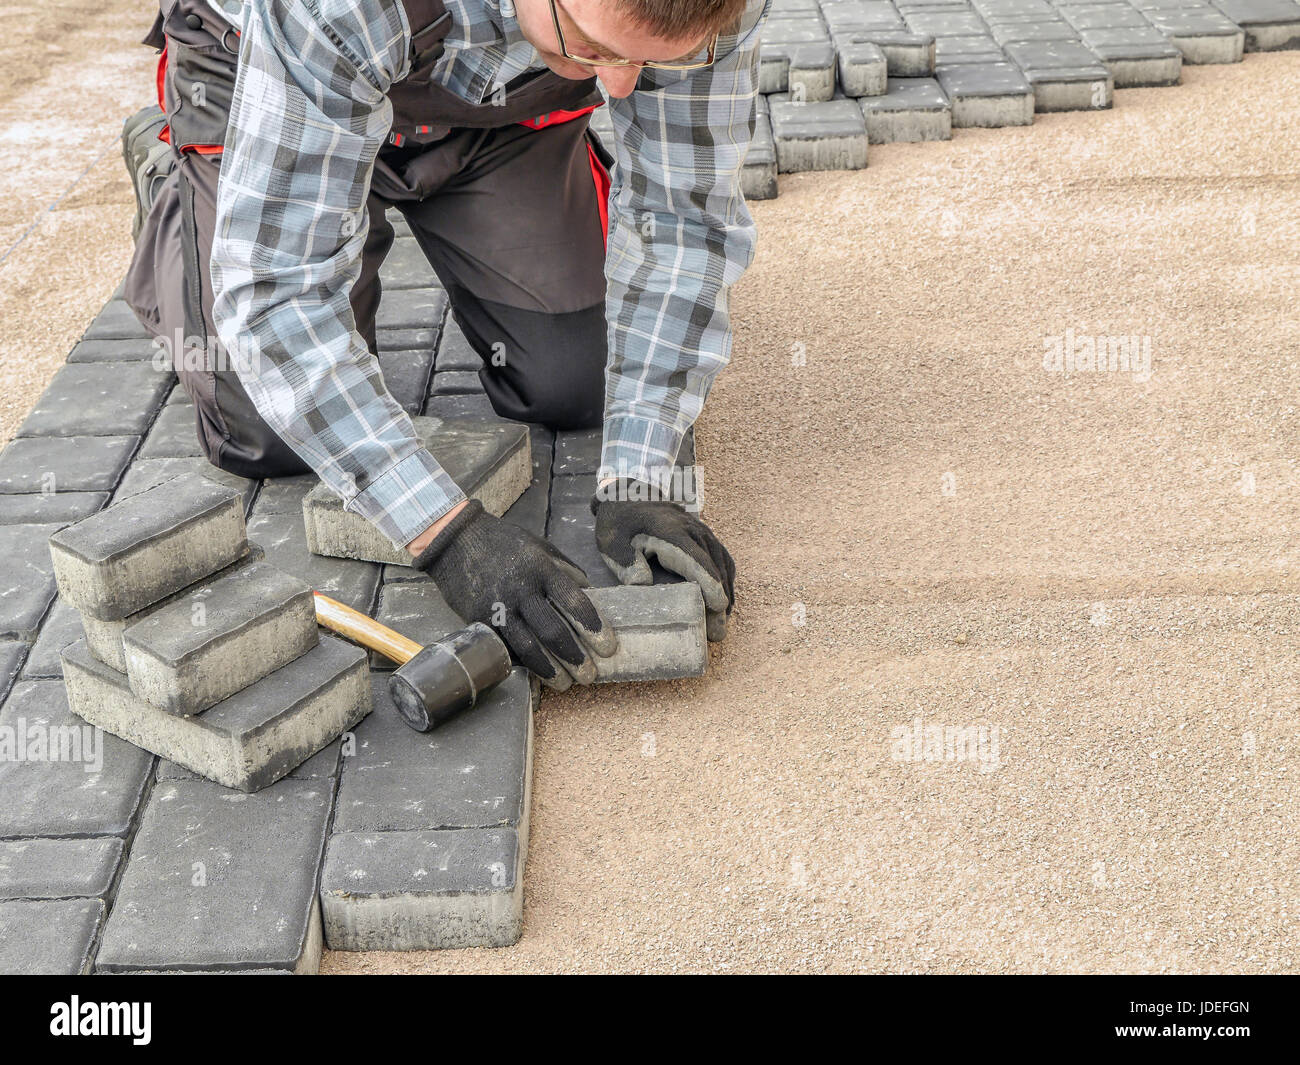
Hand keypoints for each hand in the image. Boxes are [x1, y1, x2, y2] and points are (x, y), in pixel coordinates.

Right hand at [413, 500, 617, 690]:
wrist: (455, 540)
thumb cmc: (504, 542)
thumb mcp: (540, 547)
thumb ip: (565, 569)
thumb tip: (589, 591)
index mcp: (541, 569)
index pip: (574, 602)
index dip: (593, 627)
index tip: (607, 646)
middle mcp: (521, 589)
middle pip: (553, 631)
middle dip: (575, 657)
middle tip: (590, 675)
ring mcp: (498, 606)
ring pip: (527, 646)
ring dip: (550, 669)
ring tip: (565, 684)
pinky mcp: (479, 619)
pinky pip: (505, 646)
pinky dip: (523, 663)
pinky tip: (537, 674)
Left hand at [592, 480, 735, 640]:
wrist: (628, 495)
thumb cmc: (619, 523)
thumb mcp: (612, 541)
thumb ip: (625, 562)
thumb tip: (642, 584)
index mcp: (670, 531)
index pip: (696, 559)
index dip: (709, 583)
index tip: (718, 606)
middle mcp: (692, 529)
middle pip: (714, 565)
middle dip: (720, 598)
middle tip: (718, 631)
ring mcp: (701, 531)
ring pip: (722, 562)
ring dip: (726, 591)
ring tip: (722, 621)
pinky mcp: (704, 535)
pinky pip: (721, 557)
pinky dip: (726, 578)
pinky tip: (723, 599)